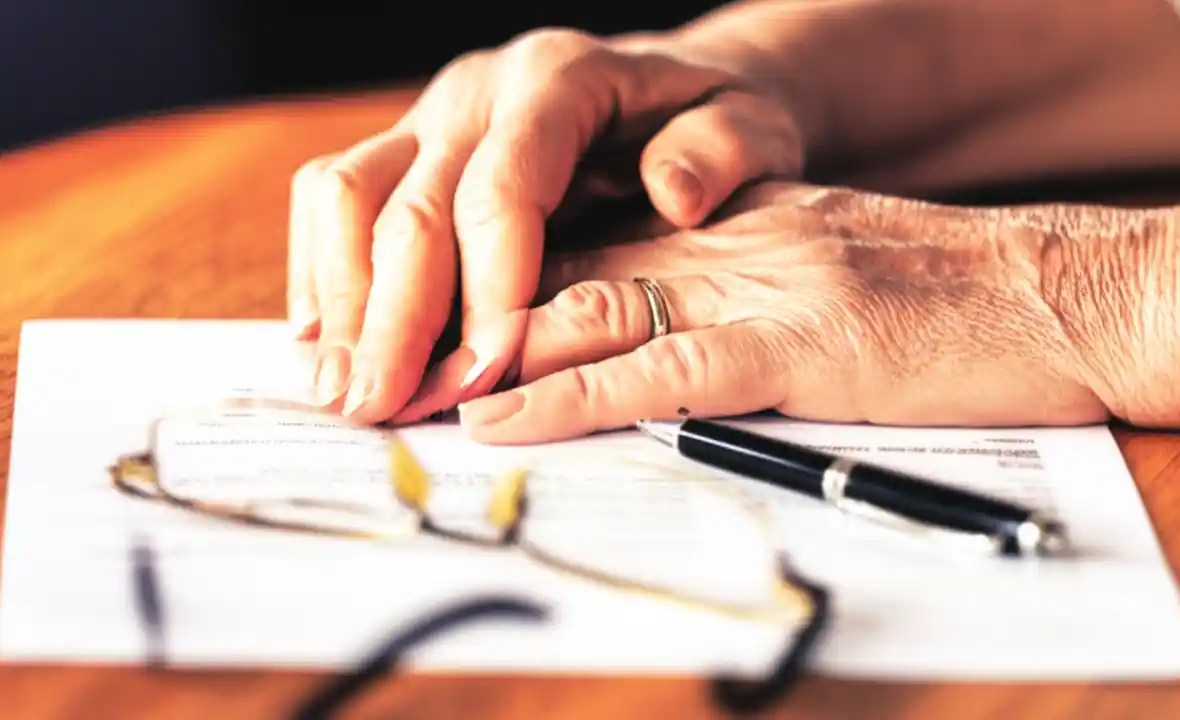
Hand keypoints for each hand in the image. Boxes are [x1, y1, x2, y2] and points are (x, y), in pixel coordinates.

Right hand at [287, 28, 804, 423]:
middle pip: (409, 204)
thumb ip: (721, 152)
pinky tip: (327, 345)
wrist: (666, 87)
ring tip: (342, 391)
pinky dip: (324, 275)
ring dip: (340, 302)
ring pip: (346, 195)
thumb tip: (675, 193)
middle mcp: (478, 92)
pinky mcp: (404, 147)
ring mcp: (431, 117)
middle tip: (378, 409)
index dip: (484, 292)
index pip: (502, 192)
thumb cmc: (707, 119)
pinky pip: (334, 200)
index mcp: (558, 80)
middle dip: (392, 320)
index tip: (482, 379)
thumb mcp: (747, 125)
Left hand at [449, 181, 1111, 443]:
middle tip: (373, 361)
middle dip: (460, 318)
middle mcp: (724, 243)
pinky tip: (504, 417)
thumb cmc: (947, 300)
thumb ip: (740, 291)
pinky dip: (572, 396)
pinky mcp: (799, 345)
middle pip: (559, 270)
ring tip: (399, 394)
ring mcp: (756, 287)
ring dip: (485, 357)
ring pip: (587, 309)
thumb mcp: (823, 275)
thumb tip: (655, 338)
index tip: (419, 323)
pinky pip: (663, 367)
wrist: (1060, 291)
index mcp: (728, 226)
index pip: (580, 242)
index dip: (491, 284)